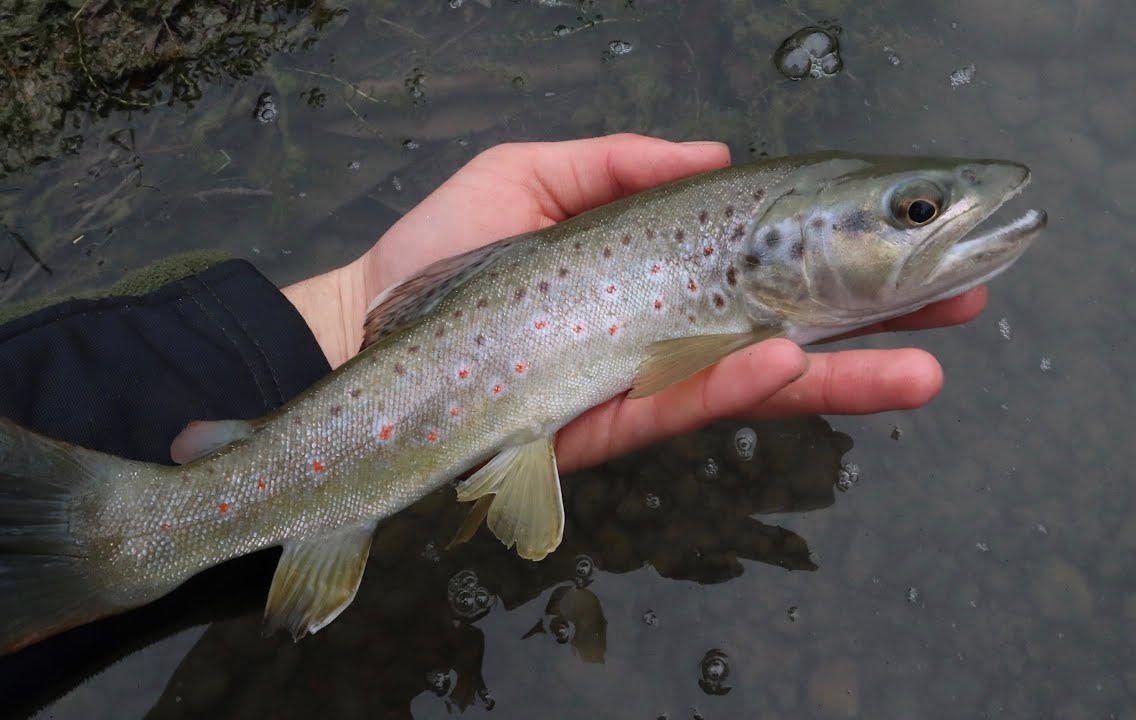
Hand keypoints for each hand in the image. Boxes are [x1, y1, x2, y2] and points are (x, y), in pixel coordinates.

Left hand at [283, 134, 984, 473]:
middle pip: (788, 321)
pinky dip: (740, 386)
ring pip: (756, 378)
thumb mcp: (533, 173)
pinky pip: (686, 403)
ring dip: (840, 371)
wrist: (369, 329)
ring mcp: (640, 378)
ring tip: (924, 367)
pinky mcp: (605, 423)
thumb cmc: (443, 248)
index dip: (839, 245)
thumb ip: (623, 162)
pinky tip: (795, 362)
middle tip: (968, 301)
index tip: (914, 229)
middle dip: (876, 317)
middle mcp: (664, 323)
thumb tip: (719, 151)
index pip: (768, 254)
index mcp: (657, 262)